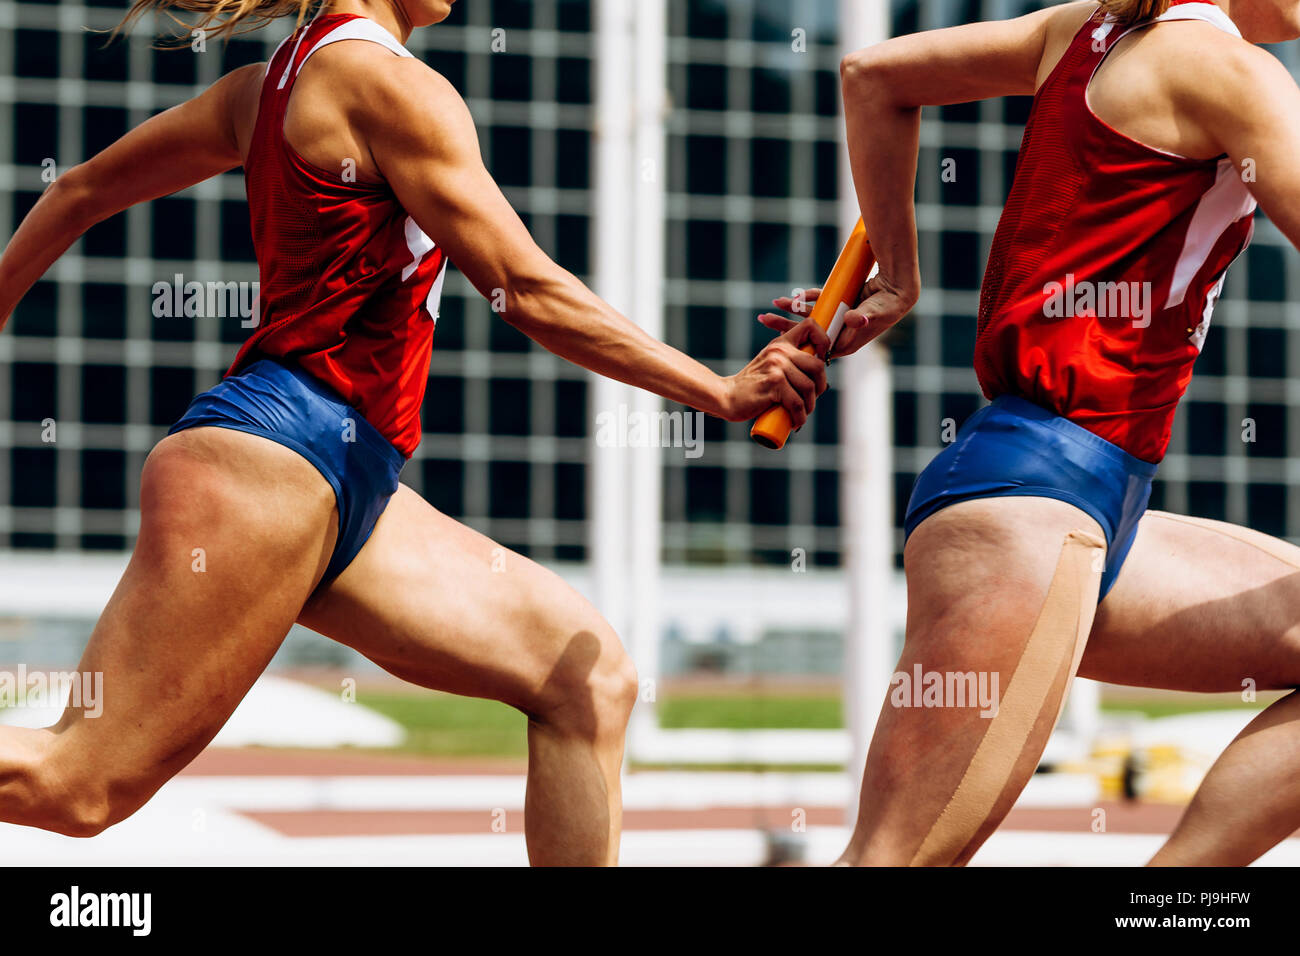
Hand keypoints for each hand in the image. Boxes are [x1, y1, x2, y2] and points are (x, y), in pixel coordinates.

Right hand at [720, 316, 829, 424]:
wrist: (727, 396)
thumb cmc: (752, 385)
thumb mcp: (770, 364)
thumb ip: (789, 361)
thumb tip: (819, 372)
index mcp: (780, 343)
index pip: (810, 326)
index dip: (823, 340)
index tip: (822, 360)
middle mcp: (779, 351)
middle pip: (817, 365)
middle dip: (820, 386)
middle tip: (812, 398)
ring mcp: (776, 367)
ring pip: (808, 387)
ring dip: (809, 406)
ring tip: (802, 413)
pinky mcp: (773, 384)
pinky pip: (797, 403)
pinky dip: (799, 416)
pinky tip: (796, 421)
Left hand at [758, 274, 917, 358]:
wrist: (898, 291)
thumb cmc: (887, 307)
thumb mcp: (873, 313)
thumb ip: (862, 317)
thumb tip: (852, 318)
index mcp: (844, 343)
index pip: (814, 348)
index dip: (795, 346)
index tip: (777, 343)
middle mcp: (838, 333)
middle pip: (805, 333)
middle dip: (783, 326)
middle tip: (762, 319)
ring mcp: (836, 319)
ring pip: (808, 317)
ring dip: (790, 310)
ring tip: (771, 306)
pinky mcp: (838, 305)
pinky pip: (818, 303)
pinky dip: (805, 299)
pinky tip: (791, 296)